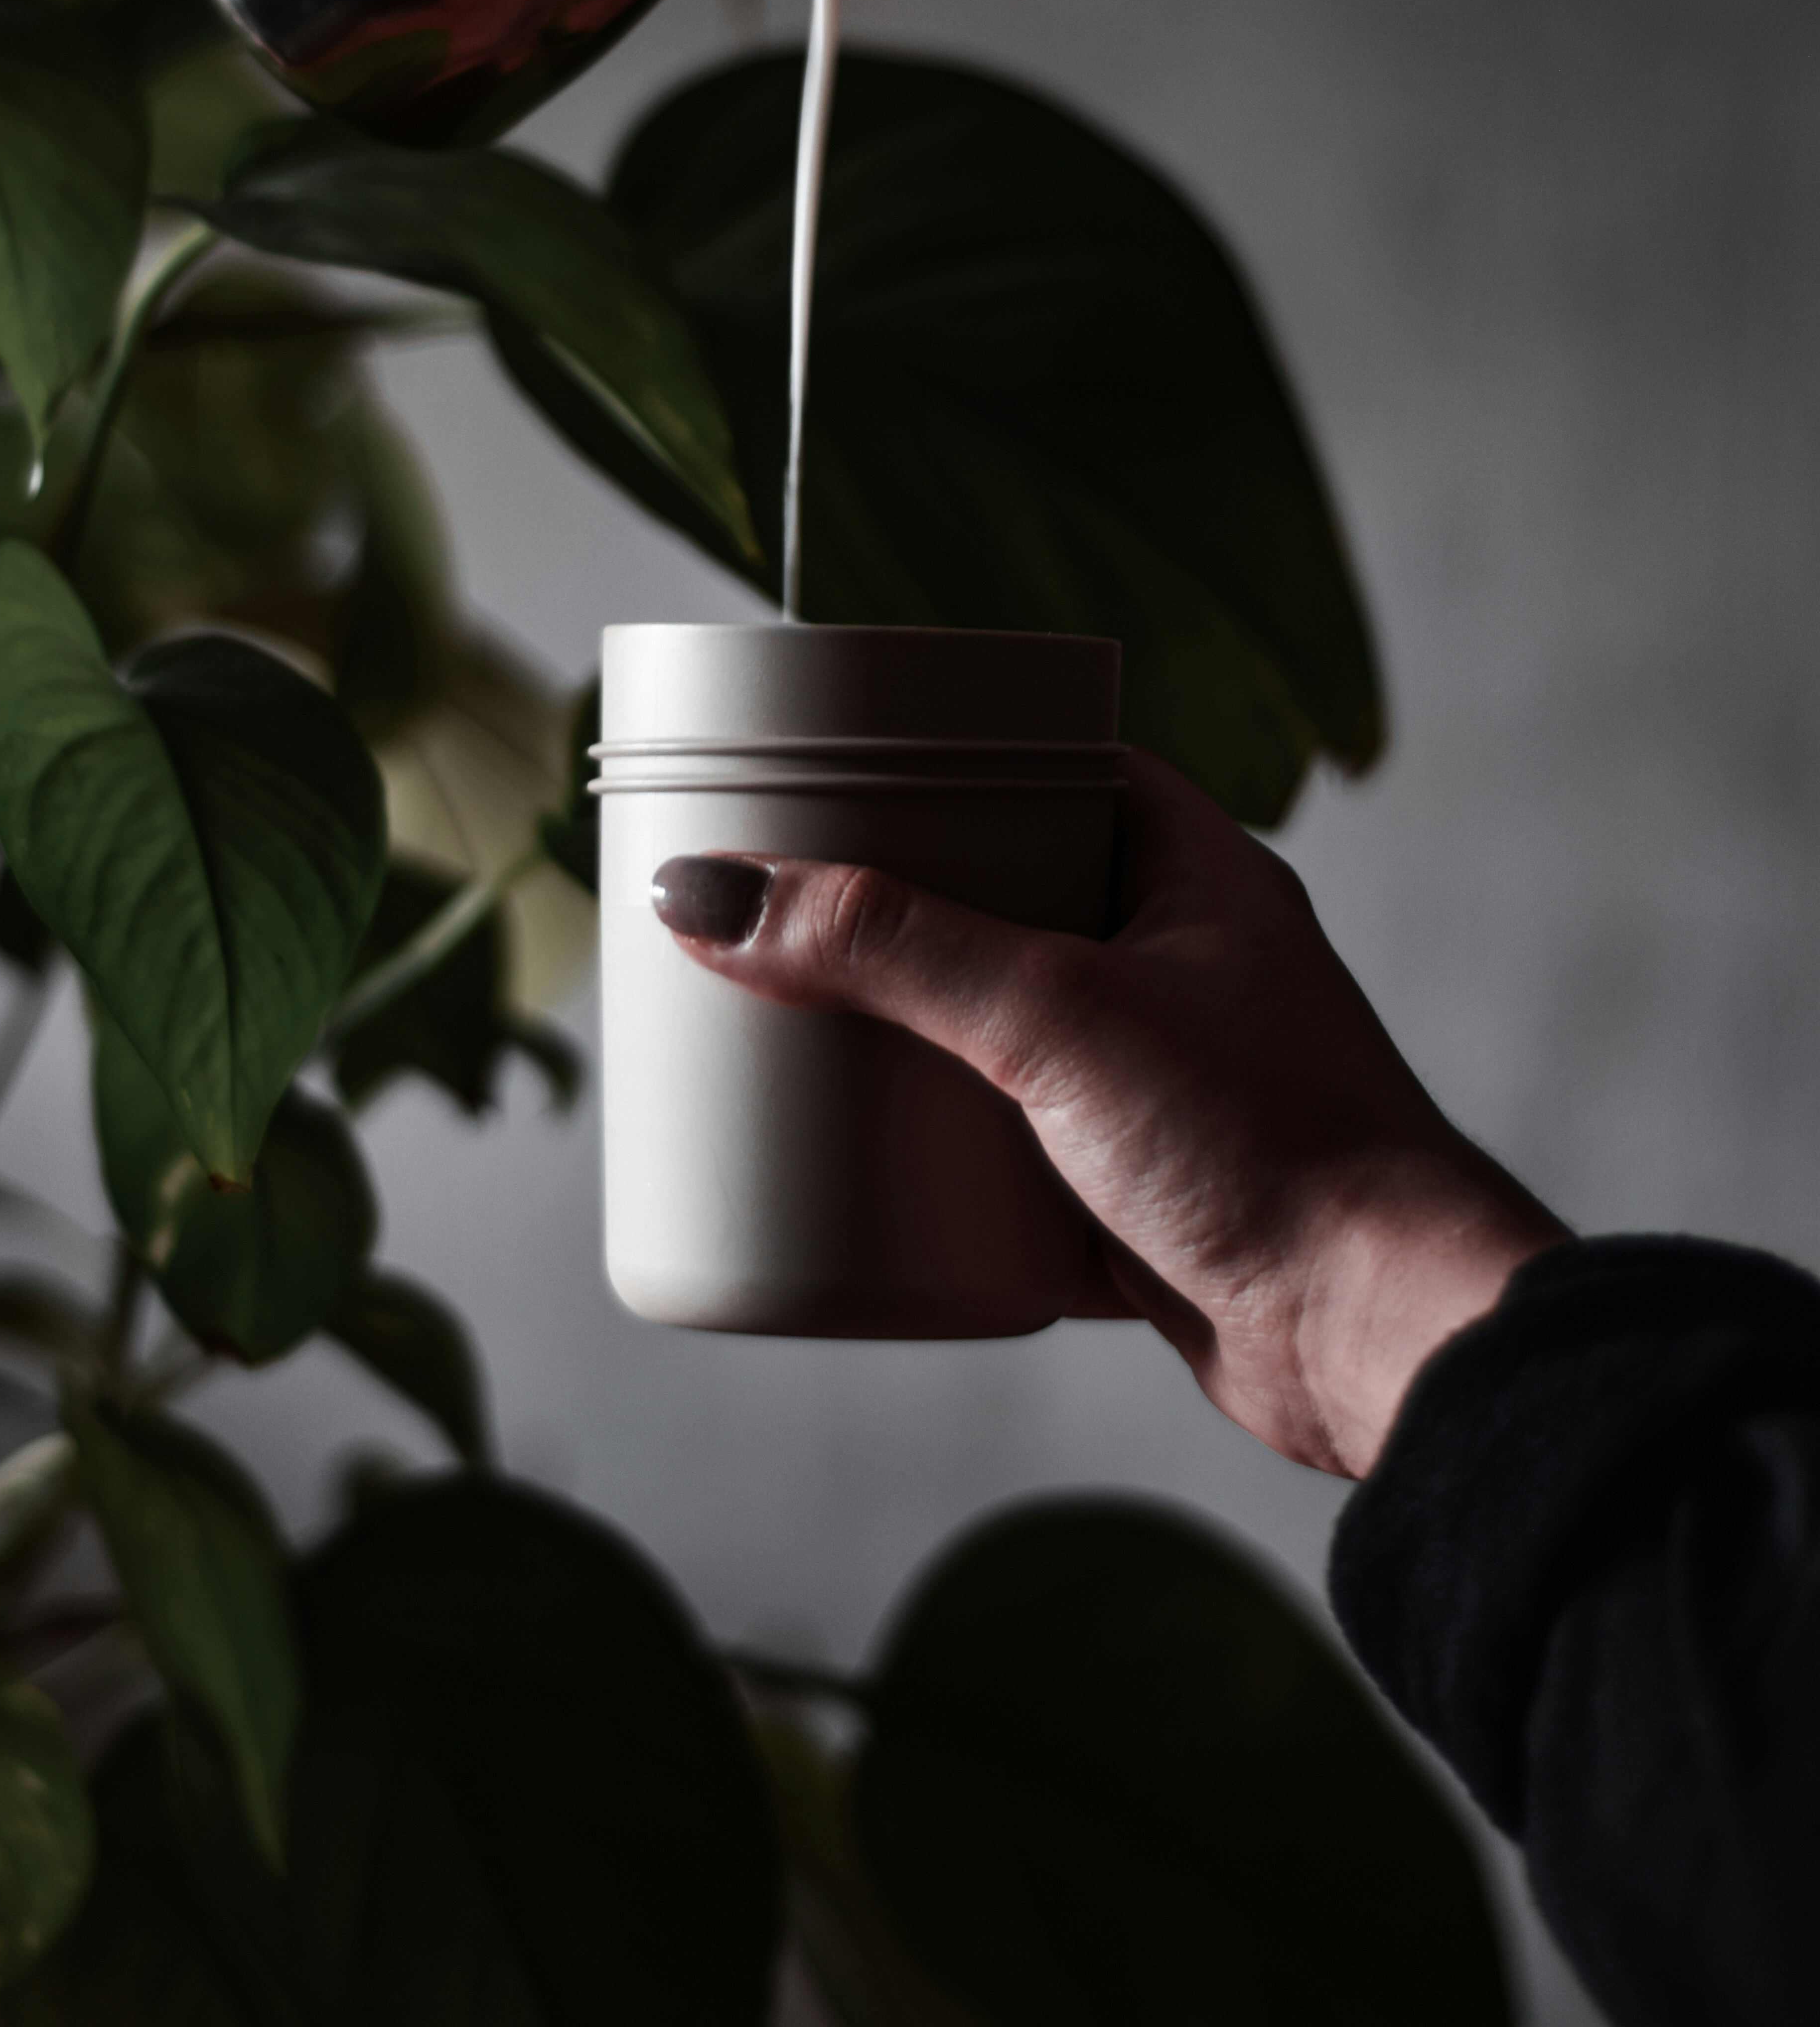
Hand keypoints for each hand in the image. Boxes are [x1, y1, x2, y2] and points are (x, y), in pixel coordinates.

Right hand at [652, 754, 1565, 1476]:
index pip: (1057, 768)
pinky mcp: (1138, 1200)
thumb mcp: (1057, 1015)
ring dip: (910, 1040)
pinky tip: (857, 1166)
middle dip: (896, 913)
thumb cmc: (1269, 1144)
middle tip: (781, 905)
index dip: (949, 757)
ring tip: (790, 1027)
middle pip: (1007, 903)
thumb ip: (892, 949)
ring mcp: (1162, 1085)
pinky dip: (938, 1164)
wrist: (1382, 1339)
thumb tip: (715, 894)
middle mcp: (1181, 967)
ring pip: (1003, 1037)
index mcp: (1192, 875)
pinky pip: (1009, 1160)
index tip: (837, 762)